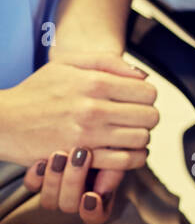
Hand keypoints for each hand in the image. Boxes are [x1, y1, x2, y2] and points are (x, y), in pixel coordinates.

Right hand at [0, 52, 156, 168]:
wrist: (1, 121)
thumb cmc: (36, 91)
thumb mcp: (67, 64)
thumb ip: (108, 62)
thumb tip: (144, 76)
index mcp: (94, 82)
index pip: (149, 93)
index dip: (147, 98)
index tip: (135, 102)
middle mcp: (93, 107)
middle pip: (150, 117)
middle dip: (146, 118)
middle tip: (133, 119)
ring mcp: (87, 134)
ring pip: (141, 139)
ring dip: (139, 139)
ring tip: (128, 135)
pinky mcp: (80, 158)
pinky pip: (125, 161)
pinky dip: (132, 158)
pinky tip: (124, 152)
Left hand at [23, 151, 123, 223]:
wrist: (85, 129)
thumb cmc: (108, 143)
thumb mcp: (118, 154)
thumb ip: (114, 172)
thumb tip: (101, 192)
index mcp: (100, 198)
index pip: (96, 217)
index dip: (92, 211)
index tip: (92, 195)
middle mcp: (77, 199)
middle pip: (69, 206)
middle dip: (73, 182)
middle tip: (79, 155)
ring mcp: (57, 192)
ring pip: (49, 201)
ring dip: (54, 180)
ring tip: (60, 155)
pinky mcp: (40, 181)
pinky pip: (32, 186)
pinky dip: (36, 176)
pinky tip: (42, 161)